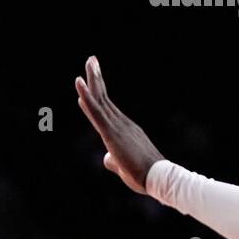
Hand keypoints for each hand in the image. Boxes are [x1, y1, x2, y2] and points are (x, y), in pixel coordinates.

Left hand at [75, 56, 164, 194]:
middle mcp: (122, 124)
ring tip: (90, 62)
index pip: (107, 107)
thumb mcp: (124, 167)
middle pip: (104, 97)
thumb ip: (113, 160)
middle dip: (97, 77)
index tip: (93, 75)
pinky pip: (97, 112)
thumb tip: (107, 159)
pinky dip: (88, 97)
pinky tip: (80, 85)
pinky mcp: (112, 133)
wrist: (158, 178)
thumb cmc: (144, 175)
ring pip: (100, 100)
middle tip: (92, 59)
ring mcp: (118, 126)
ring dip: (93, 81)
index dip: (98, 90)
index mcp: (125, 130)